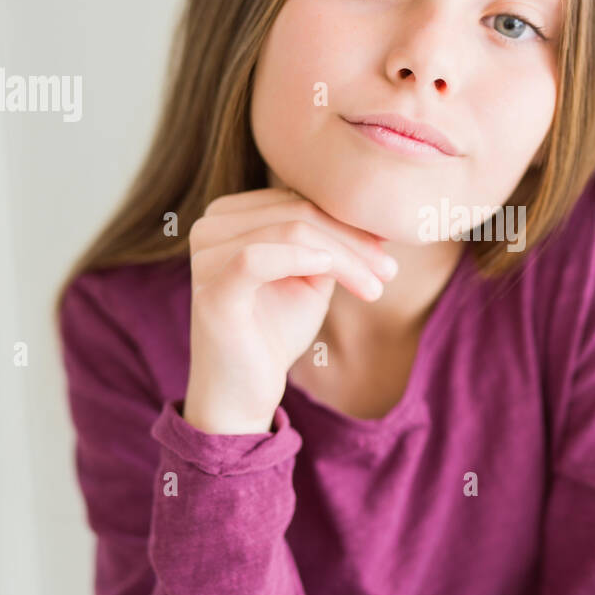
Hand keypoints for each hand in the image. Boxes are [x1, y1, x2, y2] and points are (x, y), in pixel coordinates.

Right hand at [181, 187, 397, 433]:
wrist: (243, 394)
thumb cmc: (275, 332)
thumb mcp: (310, 277)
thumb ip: (330, 243)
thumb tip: (374, 215)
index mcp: (230, 216)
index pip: (298, 200)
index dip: (348, 220)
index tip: (387, 249)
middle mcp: (210, 226)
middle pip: (297, 213)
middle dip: (352, 240)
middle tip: (389, 271)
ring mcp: (205, 256)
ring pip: (290, 231)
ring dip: (344, 257)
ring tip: (374, 285)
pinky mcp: (211, 290)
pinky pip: (256, 258)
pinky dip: (300, 258)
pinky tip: (330, 270)